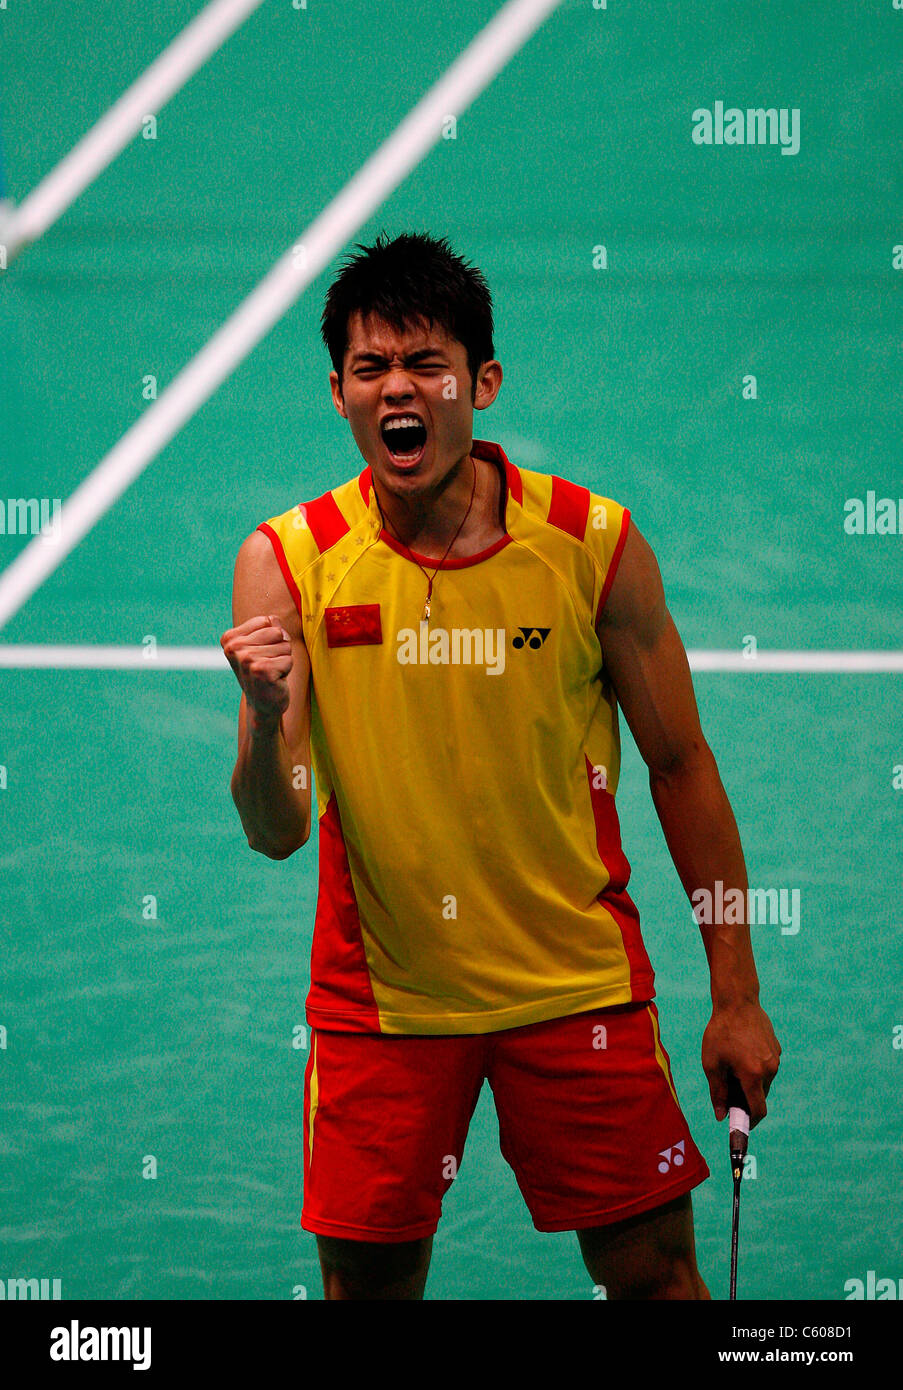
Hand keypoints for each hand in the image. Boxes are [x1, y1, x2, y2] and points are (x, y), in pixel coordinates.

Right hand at [221, 614, 292, 729]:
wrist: (262, 705)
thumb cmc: (263, 672)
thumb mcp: (262, 646)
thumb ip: (269, 627)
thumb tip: (275, 619)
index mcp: (230, 638)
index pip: (267, 620)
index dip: (272, 637)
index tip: (262, 654)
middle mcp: (234, 648)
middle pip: (277, 632)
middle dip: (280, 648)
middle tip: (269, 665)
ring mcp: (246, 659)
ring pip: (285, 645)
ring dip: (283, 660)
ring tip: (271, 672)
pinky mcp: (261, 671)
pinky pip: (289, 659)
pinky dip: (287, 670)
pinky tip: (275, 680)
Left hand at [702, 999, 780, 1128]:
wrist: (737, 1002)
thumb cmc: (720, 1032)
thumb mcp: (712, 1064)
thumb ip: (718, 1092)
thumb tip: (721, 1116)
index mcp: (754, 1075)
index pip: (758, 1110)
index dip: (750, 1121)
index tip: (741, 1124)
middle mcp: (770, 1069)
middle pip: (760, 1095)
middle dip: (746, 1098)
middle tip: (728, 1089)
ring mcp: (775, 1057)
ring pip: (764, 1081)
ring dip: (750, 1081)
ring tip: (732, 1064)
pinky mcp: (776, 1048)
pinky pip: (766, 1066)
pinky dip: (755, 1067)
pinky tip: (741, 1051)